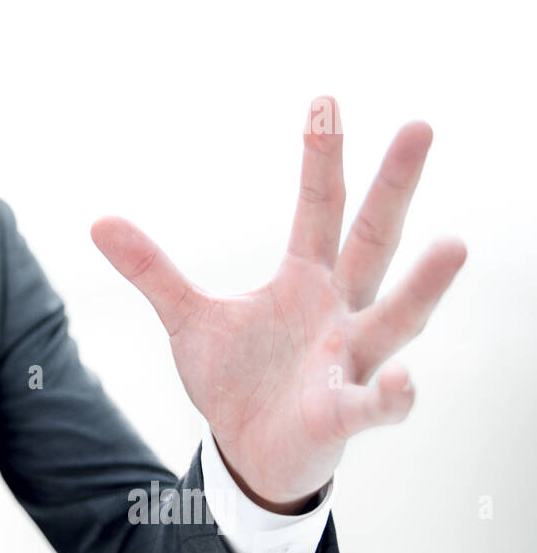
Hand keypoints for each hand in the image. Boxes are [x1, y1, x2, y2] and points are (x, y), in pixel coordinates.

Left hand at [91, 96, 466, 512]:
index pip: (319, 207)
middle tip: (420, 126)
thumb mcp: (189, 319)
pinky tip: (402, 382)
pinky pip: (373, 404)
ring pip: (394, 317)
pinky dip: (390, 395)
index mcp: (305, 279)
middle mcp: (339, 309)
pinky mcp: (343, 414)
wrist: (251, 453)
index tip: (325, 99)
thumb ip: (153, 271)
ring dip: (424, 285)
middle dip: (394, 187)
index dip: (322, 157)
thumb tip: (97, 221)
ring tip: (454, 244)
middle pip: (372, 240)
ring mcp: (349, 360)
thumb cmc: (237, 378)